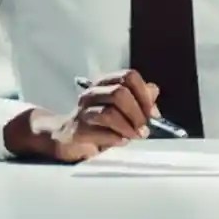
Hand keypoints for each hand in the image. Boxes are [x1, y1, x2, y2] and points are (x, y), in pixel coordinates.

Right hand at [3, 69, 159, 162]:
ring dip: (128, 127)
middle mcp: (93, 92)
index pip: (129, 76)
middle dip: (137, 113)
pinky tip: (121, 141)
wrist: (65, 136)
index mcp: (105, 82)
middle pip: (120, 93)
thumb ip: (138, 98)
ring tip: (134, 136)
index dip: (144, 94)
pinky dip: (116, 138)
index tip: (153, 113)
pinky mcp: (78, 129)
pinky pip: (101, 131)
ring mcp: (83, 109)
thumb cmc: (97, 122)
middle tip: (144, 127)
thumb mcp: (120, 108)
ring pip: (110, 112)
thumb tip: (153, 92)